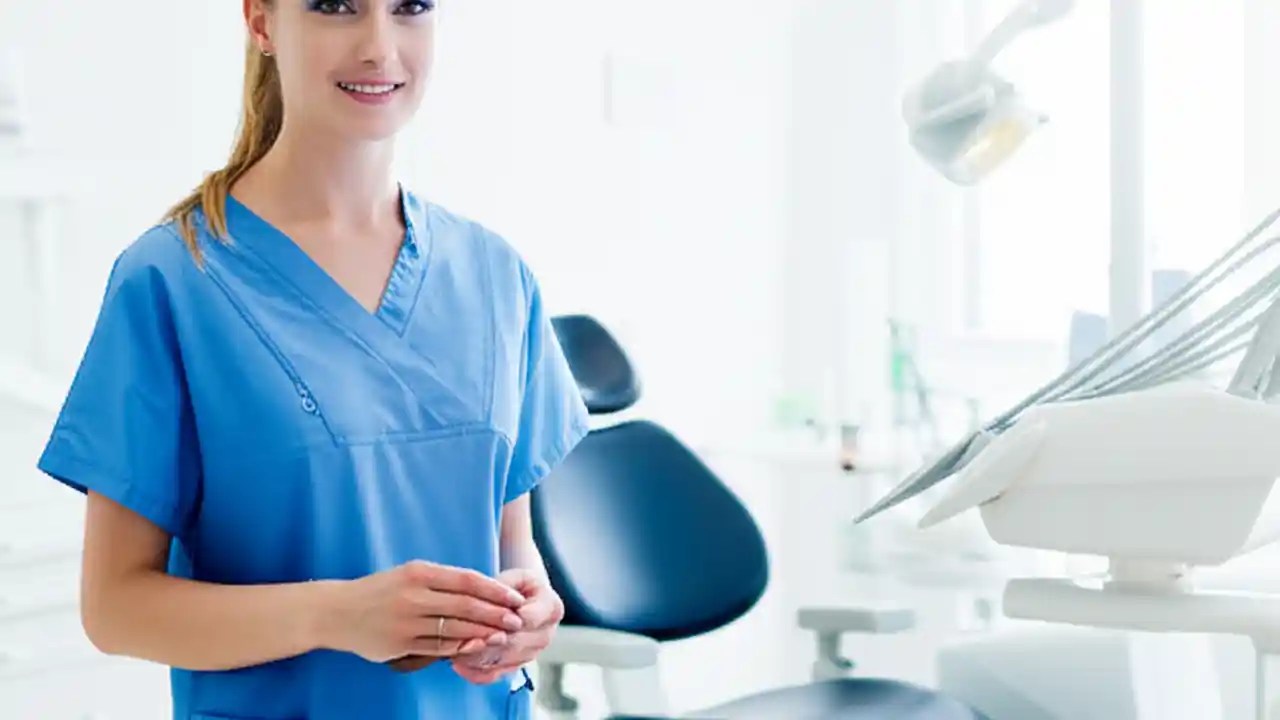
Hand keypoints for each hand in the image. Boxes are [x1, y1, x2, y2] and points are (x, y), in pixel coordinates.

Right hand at [324, 560, 526, 664]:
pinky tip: (477, 647)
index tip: (515, 597)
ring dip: (484, 634)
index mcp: (419, 572)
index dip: (495, 589)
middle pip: (466, 605)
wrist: (338, 612)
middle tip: (516, 620)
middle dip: (496, 614)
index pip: (467, 580)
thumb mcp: (408, 574)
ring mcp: (408, 621)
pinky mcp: (401, 643)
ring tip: (503, 636)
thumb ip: (442, 581)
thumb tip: (483, 589)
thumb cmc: (380, 591)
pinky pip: (439, 647)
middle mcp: (414, 595)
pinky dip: (462, 648)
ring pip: (456, 628)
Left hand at [451, 569, 563, 684]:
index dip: (508, 622)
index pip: (530, 619)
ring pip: (502, 661)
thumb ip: (504, 588)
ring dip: (478, 657)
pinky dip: (474, 671)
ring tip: (456, 649)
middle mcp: (545, 635)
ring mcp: (531, 654)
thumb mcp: (514, 576)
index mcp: (551, 608)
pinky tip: (457, 663)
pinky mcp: (514, 666)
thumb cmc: (516, 585)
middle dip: (488, 643)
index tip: (489, 624)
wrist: (521, 598)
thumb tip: (494, 605)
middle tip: (465, 641)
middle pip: (515, 644)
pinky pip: (493, 675)